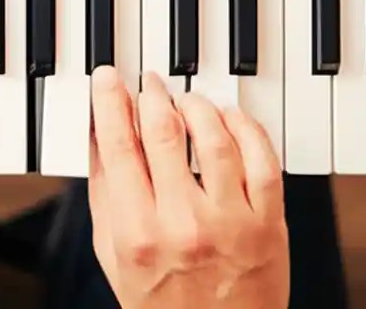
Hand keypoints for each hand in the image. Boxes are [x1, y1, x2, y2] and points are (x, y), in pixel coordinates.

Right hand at [88, 66, 289, 308]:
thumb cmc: (160, 301)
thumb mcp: (113, 252)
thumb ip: (104, 190)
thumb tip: (97, 131)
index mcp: (136, 233)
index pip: (119, 146)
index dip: (111, 102)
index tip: (109, 79)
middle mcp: (182, 225)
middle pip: (164, 133)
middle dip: (152, 95)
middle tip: (149, 82)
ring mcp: (229, 223)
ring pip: (213, 137)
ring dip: (196, 105)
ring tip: (186, 99)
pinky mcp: (268, 224)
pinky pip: (261, 158)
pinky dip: (244, 127)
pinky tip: (228, 119)